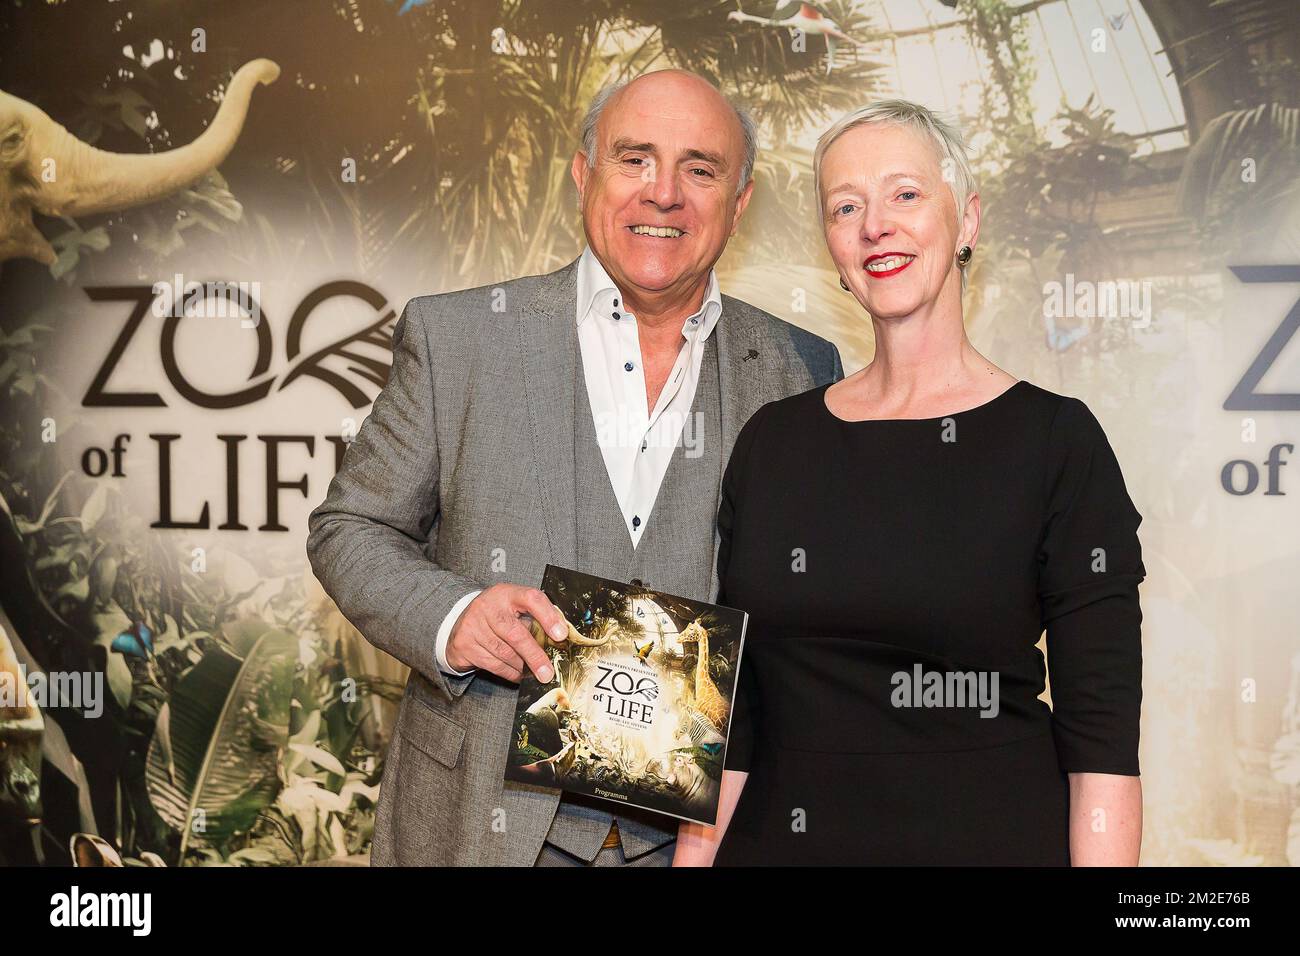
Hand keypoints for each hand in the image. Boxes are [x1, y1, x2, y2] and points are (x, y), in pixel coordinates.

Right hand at [445, 584, 567, 681]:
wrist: (460, 623)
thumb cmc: (498, 615)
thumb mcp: (514, 607)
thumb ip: (534, 618)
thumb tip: (560, 640)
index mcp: (507, 593)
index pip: (531, 598)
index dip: (548, 616)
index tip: (561, 635)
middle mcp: (488, 607)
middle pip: (515, 634)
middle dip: (535, 656)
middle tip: (548, 673)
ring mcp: (473, 626)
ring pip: (504, 654)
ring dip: (523, 667)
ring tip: (535, 674)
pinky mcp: (464, 645)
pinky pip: (494, 665)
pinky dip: (511, 673)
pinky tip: (519, 674)